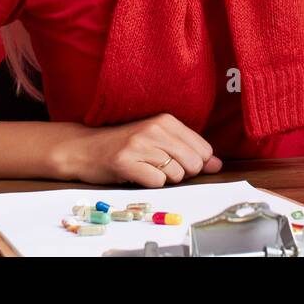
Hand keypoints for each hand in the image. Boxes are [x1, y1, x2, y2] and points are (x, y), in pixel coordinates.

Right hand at [61, 113, 223, 186]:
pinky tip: (137, 174)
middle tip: (159, 167)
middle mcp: (154, 129)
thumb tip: (218, 164)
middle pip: (194, 164)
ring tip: (146, 168)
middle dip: (182, 173)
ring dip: (164, 179)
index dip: (194, 163)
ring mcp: (139, 144)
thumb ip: (189, 150)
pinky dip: (150, 184)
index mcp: (166, 120)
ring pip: (176, 175)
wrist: (85, 148)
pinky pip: (157, 182)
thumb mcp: (158, 140)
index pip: (204, 150)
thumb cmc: (125, 145)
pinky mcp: (125, 162)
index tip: (175, 161)